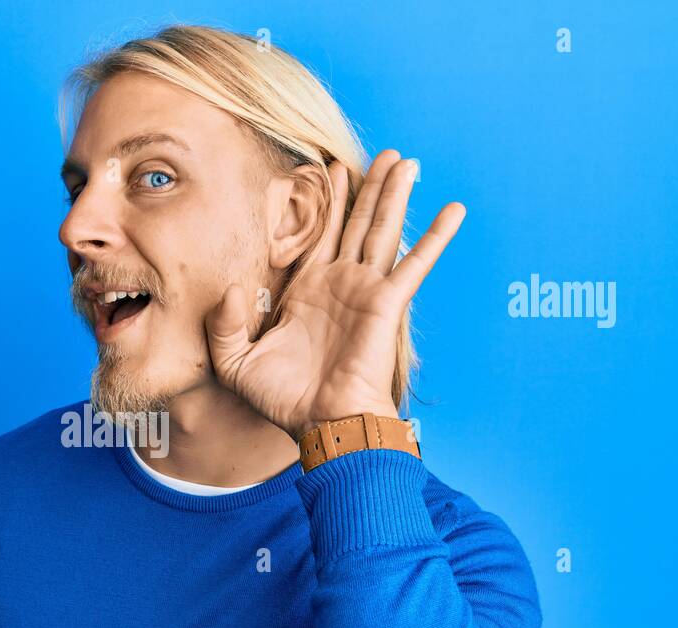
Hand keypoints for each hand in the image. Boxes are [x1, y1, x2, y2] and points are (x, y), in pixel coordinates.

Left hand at [205, 149, 465, 440]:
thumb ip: (223, 326)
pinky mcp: (386, 302)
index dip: (324, 202)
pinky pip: (415, 262)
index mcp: (307, 293)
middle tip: (381, 153)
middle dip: (367, 187)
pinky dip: (436, 235)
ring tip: (406, 160)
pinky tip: (454, 208)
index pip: (317, 236)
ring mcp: (365, 290)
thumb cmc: (283, 402)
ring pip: (382, 229)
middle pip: (355, 223)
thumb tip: (230, 287)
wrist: (322, 424)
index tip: (326, 168)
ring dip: (395, 194)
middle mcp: (339, 285)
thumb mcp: (235, 364)